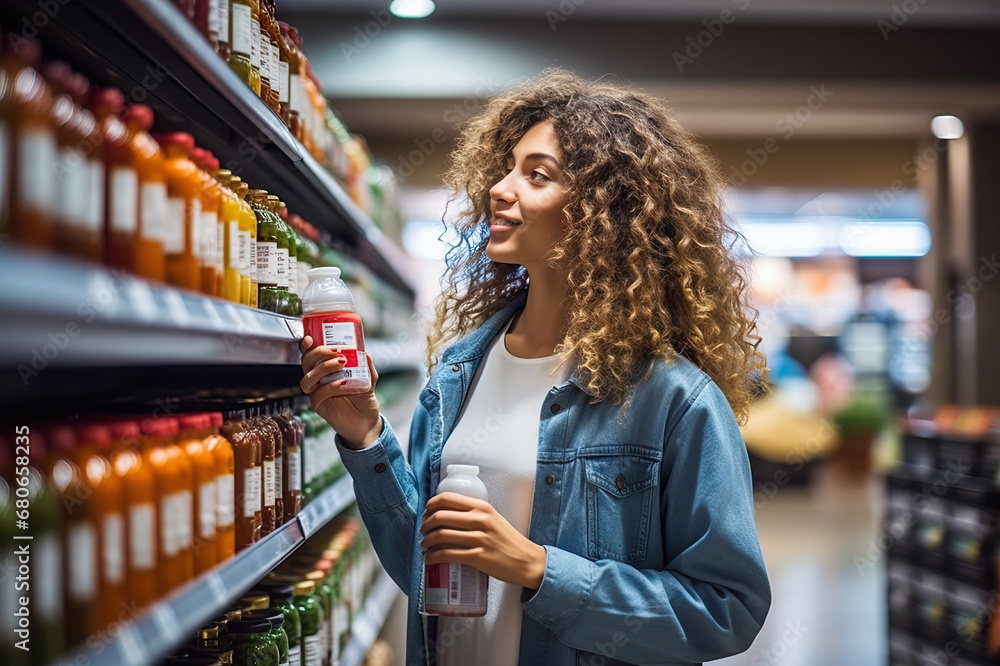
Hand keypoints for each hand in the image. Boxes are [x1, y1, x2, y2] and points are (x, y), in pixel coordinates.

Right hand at [299, 335, 382, 448]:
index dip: (306, 347)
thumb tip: (365, 354)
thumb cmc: (364, 399)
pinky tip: (341, 383)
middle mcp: (318, 381)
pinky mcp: (320, 406)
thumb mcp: (369, 379)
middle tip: (337, 351)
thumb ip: (367, 367)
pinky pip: (317, 395)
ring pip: (307, 379)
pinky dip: (329, 387)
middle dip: (318, 354)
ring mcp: (317, 393)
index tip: (311, 338)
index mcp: (325, 371)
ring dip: (322, 368)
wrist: (367, 422)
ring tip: (340, 364)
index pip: (310, 356)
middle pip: (306, 363)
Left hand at [420, 492, 546, 589]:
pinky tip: (429, 559)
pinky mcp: (478, 557)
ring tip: (425, 545)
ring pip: (441, 535)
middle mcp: (480, 519)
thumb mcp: (492, 518)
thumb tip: (446, 515)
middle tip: (423, 531)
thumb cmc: (507, 540)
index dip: (430, 506)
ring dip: (427, 541)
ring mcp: (479, 538)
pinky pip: (447, 555)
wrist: (525, 560)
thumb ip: (473, 513)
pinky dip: (433, 557)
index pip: (447, 498)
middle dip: (425, 524)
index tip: (426, 514)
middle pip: (440, 516)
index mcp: (482, 507)